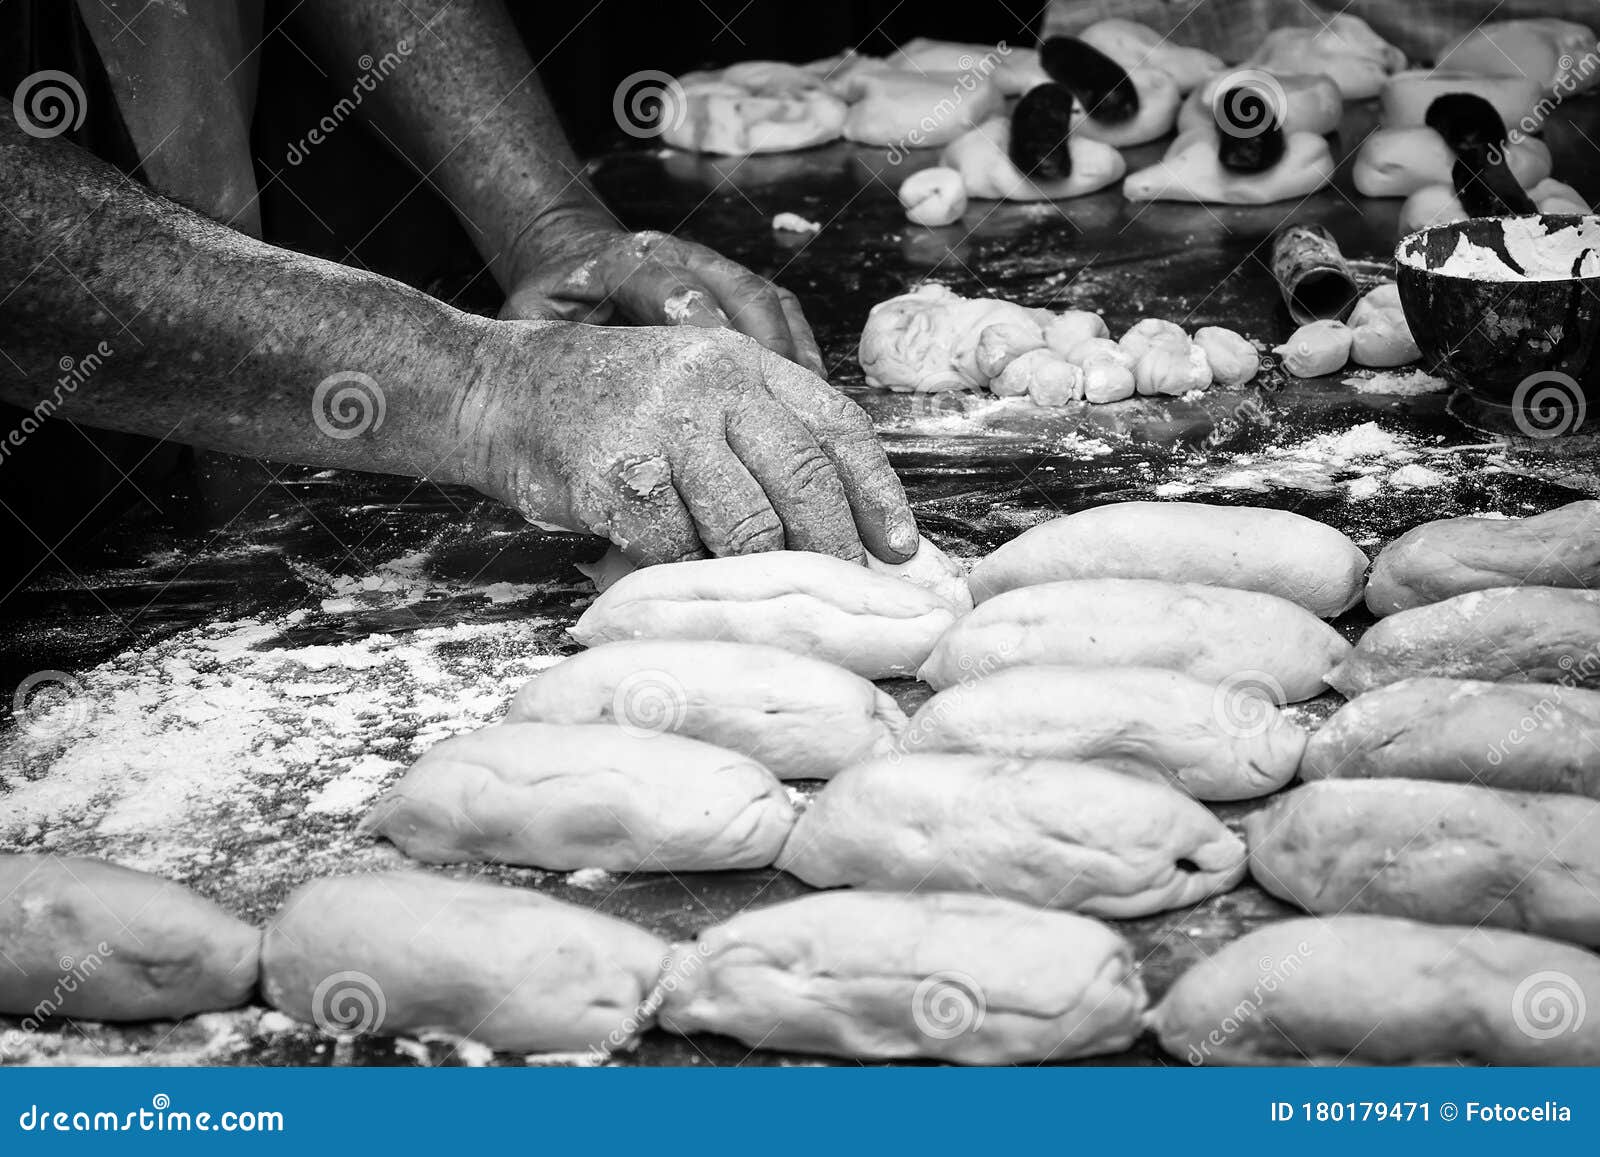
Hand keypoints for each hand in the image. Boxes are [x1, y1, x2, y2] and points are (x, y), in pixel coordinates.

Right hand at [456, 322, 915, 565]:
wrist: (498, 393)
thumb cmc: (604, 406)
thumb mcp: (690, 387)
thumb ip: (753, 435)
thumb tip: (835, 525)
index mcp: (743, 362)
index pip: (836, 425)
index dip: (879, 492)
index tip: (904, 548)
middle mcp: (712, 385)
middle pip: (805, 478)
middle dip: (834, 547)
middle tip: (845, 594)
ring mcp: (664, 427)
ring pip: (747, 525)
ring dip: (759, 572)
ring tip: (761, 598)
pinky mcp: (617, 475)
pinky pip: (678, 550)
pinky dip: (685, 577)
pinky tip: (678, 581)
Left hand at [500, 213, 824, 375]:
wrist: (572, 261)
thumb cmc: (553, 303)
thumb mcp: (529, 319)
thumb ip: (541, 350)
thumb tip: (556, 407)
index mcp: (624, 260)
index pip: (671, 286)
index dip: (700, 325)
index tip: (723, 370)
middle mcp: (681, 256)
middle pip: (739, 289)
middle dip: (765, 346)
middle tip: (776, 405)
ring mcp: (717, 269)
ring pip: (770, 301)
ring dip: (791, 355)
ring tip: (803, 412)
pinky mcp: (740, 287)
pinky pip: (785, 313)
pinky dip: (802, 353)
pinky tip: (809, 399)